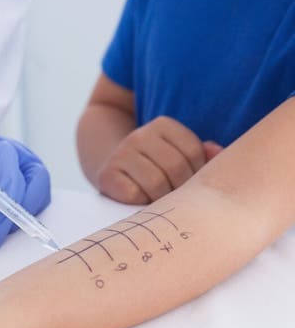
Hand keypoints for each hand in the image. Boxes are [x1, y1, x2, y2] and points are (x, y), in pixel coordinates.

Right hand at [97, 116, 222, 204]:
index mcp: (162, 125)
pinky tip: (140, 200)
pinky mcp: (108, 174)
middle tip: (177, 198)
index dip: (196, 172)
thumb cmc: (154, 165)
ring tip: (160, 200)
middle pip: (176, 167)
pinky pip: (134, 194)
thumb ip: (200, 154)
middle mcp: (140, 135)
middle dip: (180, 188)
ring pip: (156, 183)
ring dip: (161, 198)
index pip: (193, 151)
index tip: (188, 182)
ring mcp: (122, 154)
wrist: (111, 167)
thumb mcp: (176, 153)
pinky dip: (141, 202)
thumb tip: (219, 152)